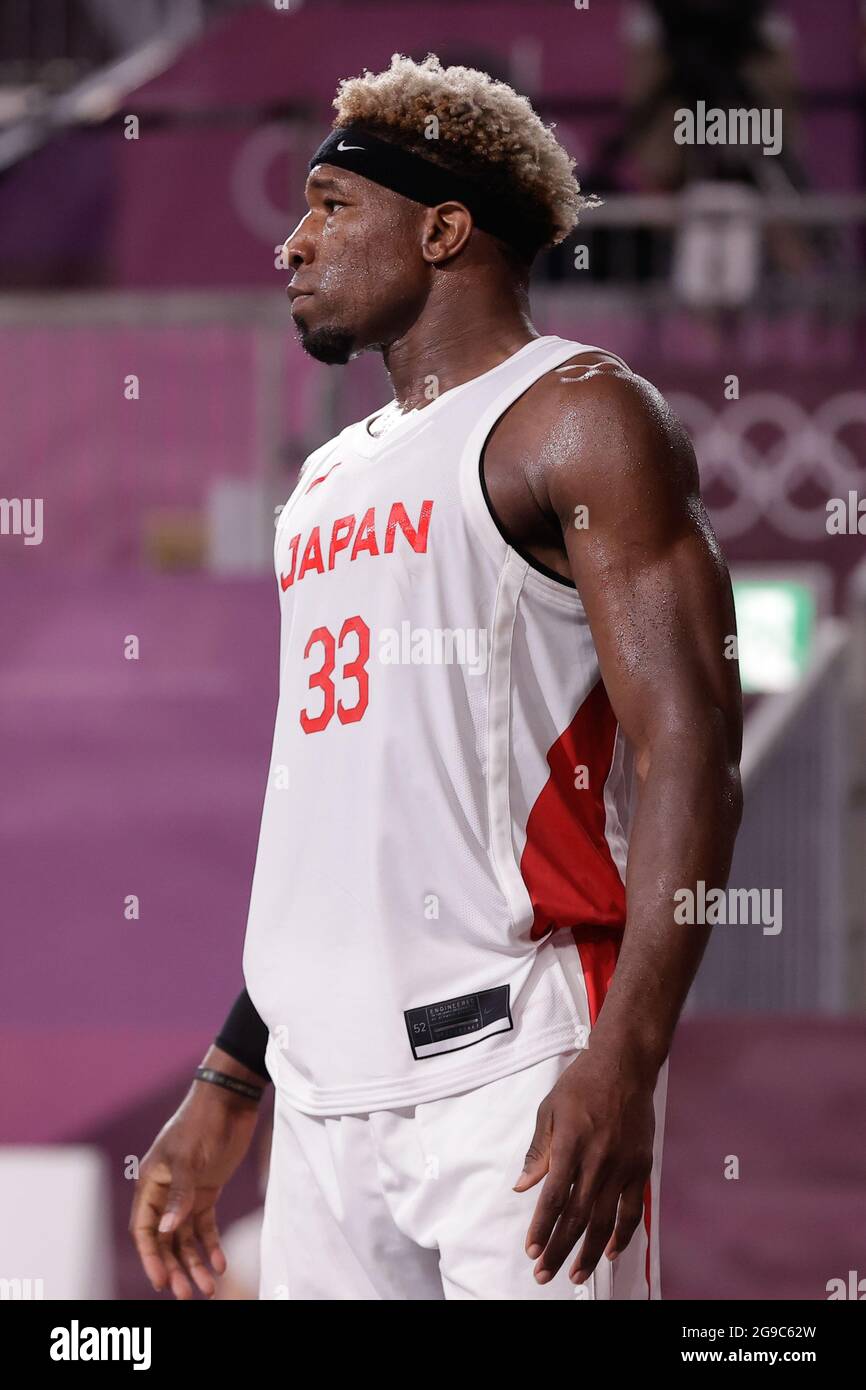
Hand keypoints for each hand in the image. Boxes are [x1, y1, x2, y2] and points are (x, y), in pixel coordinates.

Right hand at [129, 1051, 262, 1298]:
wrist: (230, 1100)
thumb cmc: (202, 1124)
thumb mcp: (189, 1159)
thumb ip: (180, 1195)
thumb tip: (167, 1230)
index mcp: (151, 1184)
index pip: (144, 1230)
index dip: (151, 1258)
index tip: (162, 1283)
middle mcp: (165, 1192)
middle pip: (165, 1240)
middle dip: (176, 1268)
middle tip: (191, 1295)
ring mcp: (186, 1193)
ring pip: (185, 1238)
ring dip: (195, 1263)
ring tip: (209, 1288)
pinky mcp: (207, 1190)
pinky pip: (205, 1226)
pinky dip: (211, 1246)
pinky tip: (220, 1264)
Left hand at [513, 1043, 656, 1285]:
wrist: (624, 1065)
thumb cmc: (581, 1084)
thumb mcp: (548, 1110)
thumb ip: (537, 1152)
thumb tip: (522, 1187)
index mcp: (570, 1144)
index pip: (553, 1197)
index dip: (541, 1228)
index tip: (531, 1250)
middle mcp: (597, 1159)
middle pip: (577, 1216)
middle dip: (559, 1249)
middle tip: (544, 1274)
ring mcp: (622, 1166)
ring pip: (605, 1220)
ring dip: (589, 1251)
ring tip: (576, 1274)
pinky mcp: (641, 1167)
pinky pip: (632, 1209)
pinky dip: (622, 1234)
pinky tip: (610, 1252)